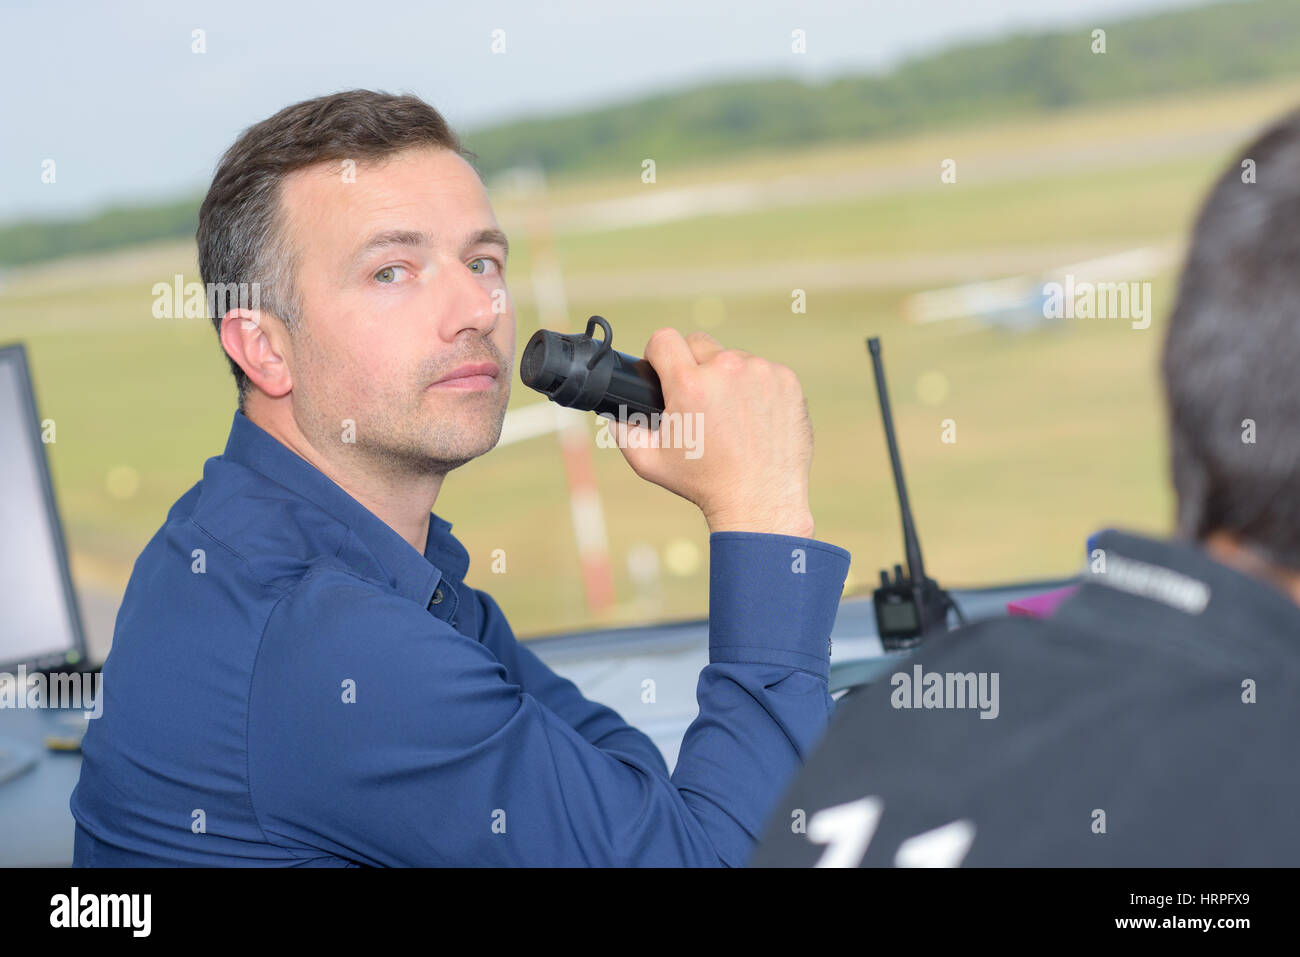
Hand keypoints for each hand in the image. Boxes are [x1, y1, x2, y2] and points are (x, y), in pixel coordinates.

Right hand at [606, 328, 814, 537]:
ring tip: (728, 414)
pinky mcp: (786, 380)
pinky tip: (752, 416)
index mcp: (690, 384)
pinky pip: (761, 371)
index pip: (664, 339)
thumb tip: (615, 408)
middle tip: (696, 399)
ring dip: (726, 377)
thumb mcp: (648, 461)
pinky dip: (754, 387)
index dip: (657, 354)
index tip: (662, 370)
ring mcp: (761, 372)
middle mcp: (727, 370)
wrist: (760, 500)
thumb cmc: (702, 483)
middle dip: (692, 366)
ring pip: (732, 358)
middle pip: (698, 344)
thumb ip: (622, 428)